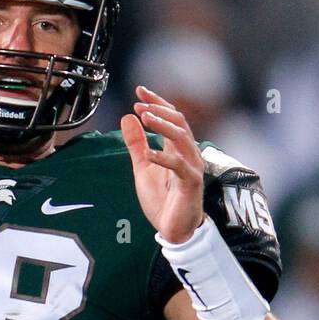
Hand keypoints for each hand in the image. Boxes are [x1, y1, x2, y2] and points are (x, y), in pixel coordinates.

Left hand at [120, 85, 204, 243]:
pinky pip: (179, 166)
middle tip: (140, 103)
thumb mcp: (143, 168)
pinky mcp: (190, 183)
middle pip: (179, 121)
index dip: (157, 102)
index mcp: (177, 148)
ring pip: (181, 137)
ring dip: (163, 125)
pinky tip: (148, 154)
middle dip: (160, 109)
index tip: (139, 90)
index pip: (171, 117)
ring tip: (145, 117)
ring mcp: (191, 167)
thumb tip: (127, 117)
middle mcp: (188, 153)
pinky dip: (163, 158)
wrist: (174, 229)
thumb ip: (136, 144)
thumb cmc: (163, 200)